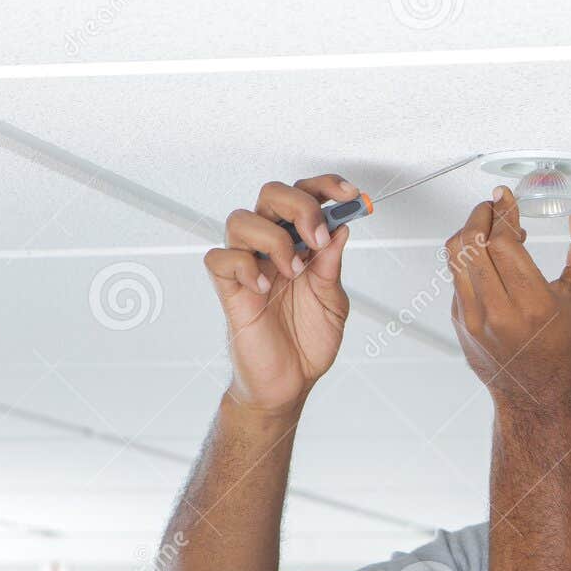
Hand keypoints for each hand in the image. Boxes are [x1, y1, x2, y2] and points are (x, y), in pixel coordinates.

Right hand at [204, 175, 359, 413]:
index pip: (305, 196)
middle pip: (271, 194)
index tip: (349, 196)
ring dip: (274, 239)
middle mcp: (271, 247)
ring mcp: (248, 265)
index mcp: (299, 244)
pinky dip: (245, 266)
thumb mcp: (334, 302)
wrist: (289, 383)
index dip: (325, 187)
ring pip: (241, 219)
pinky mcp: (228, 288)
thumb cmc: (307, 342)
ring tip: (293, 272)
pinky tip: (264, 288)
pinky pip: (220, 258)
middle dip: (300, 206)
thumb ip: (333, 266)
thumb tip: (341, 228)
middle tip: (318, 238)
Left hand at [446, 185, 570, 412]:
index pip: (502, 242)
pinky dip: (470, 258)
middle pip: (471, 244)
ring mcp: (473, 320)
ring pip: (455, 257)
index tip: (507, 198)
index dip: (503, 212)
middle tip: (496, 207)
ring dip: (470, 232)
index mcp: (533, 306)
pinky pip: (456, 276)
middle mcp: (498, 314)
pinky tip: (489, 259)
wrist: (537, 393)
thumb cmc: (564, 347)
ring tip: (490, 228)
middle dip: (482, 215)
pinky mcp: (460, 322)